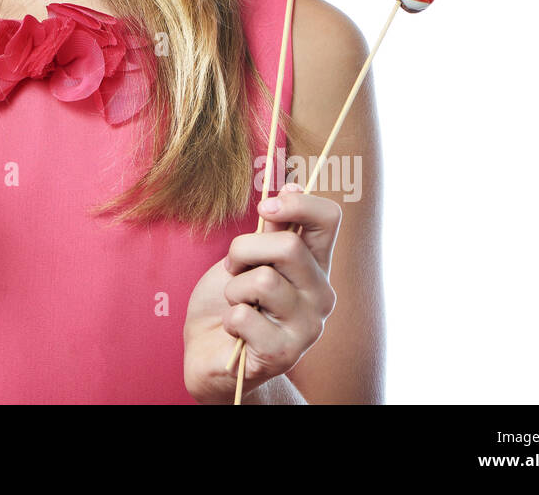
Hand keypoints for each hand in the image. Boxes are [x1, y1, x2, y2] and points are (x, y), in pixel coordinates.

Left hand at [183, 182, 340, 402]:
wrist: (210, 355)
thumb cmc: (230, 301)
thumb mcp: (248, 258)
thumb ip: (270, 230)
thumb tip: (293, 184)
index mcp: (315, 264)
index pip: (329, 218)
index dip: (295, 202)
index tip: (264, 209)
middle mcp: (321, 294)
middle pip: (287, 246)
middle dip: (242, 251)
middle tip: (234, 269)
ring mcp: (307, 327)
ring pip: (263, 280)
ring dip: (234, 289)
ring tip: (236, 304)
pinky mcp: (284, 355)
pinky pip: (244, 316)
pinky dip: (228, 319)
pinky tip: (235, 331)